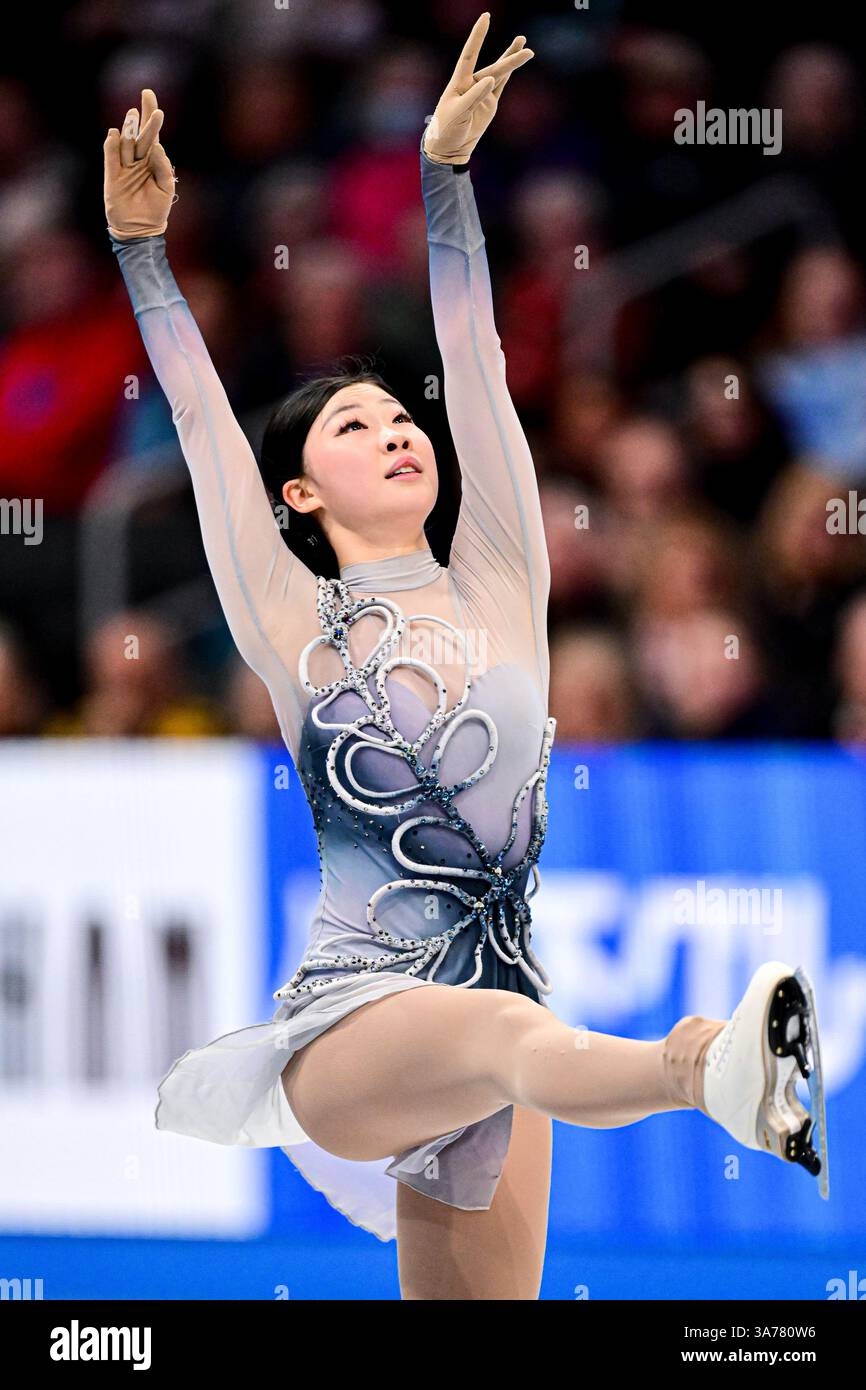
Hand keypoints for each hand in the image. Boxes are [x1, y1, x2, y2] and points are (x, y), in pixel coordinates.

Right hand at [103, 89, 176, 238]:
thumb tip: (156, 146)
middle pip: (139, 134)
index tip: (149, 94)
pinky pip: (111, 157)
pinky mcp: (112, 176)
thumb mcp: (166, 188)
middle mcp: (137, 160)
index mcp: (152, 160)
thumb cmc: (156, 210)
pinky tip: (116, 134)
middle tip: (146, 100)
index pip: (151, 133)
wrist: (140, 230)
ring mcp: (124, 167)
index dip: (150, 113)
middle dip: (143, 117)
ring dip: (129, 129)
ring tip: (133, 115)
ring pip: (126, 144)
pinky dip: (112, 145)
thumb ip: (163, 167)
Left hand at [423, 12, 533, 164]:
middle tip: (525, 45)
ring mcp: (482, 93)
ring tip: (527, 49)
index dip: (478, 36)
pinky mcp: (489, 103)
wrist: (449, 148)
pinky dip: (509, 74)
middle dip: (509, 58)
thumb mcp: (459, 113)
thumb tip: (491, 79)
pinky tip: (516, 62)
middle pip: (493, 68)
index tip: (486, 17)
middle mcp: (471, 83)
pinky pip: (501, 86)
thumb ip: (475, 96)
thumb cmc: (447, 129)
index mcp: (459, 82)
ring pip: (500, 74)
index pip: (470, 54)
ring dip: (512, 61)